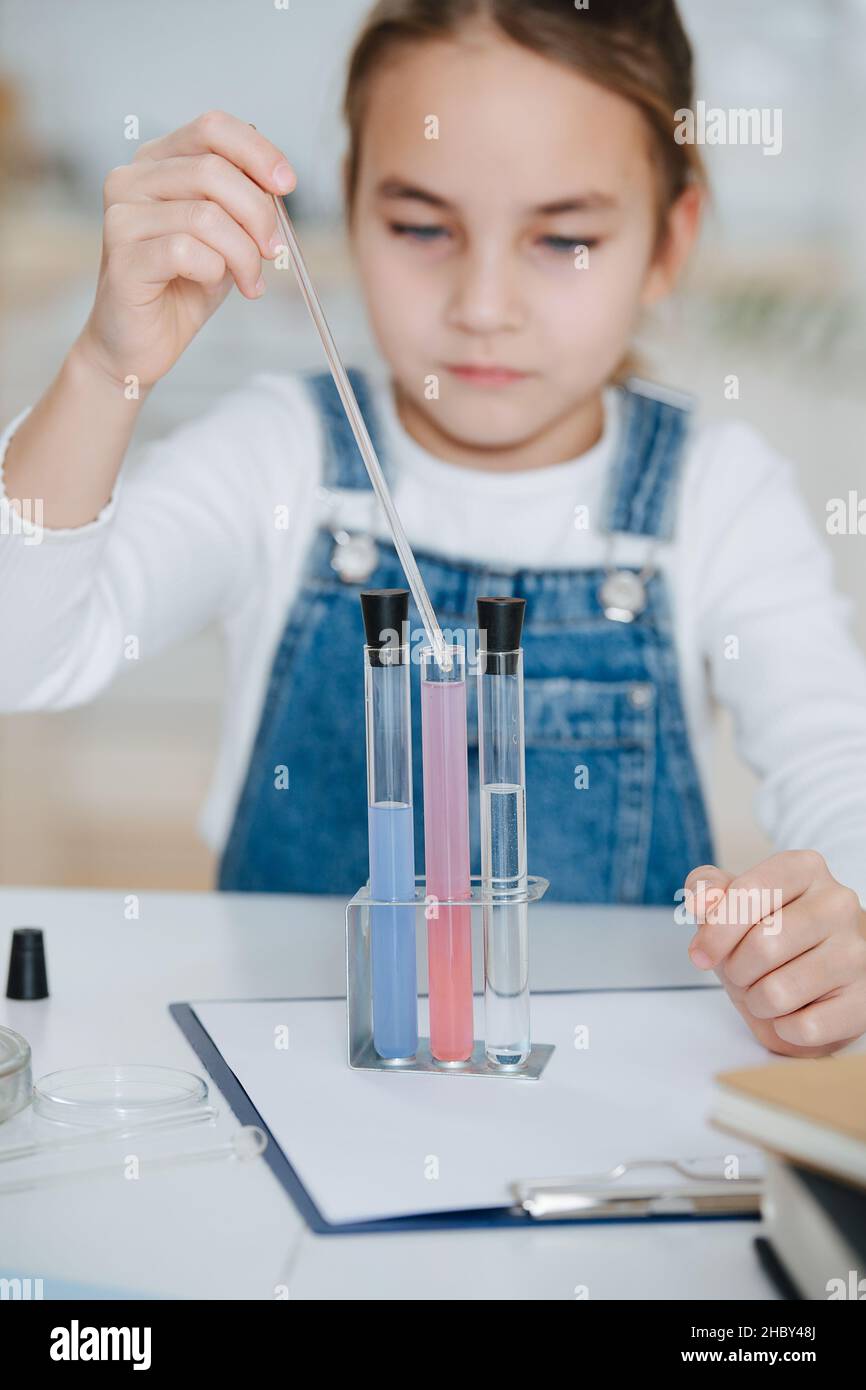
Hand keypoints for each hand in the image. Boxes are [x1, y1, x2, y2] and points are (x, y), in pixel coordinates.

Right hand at [78, 110, 296, 389]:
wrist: (139, 345)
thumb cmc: (182, 288)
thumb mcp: (225, 238)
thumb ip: (243, 204)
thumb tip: (276, 182)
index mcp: (157, 163)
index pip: (212, 128)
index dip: (257, 152)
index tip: (288, 184)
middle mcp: (131, 180)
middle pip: (214, 171)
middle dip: (259, 215)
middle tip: (274, 252)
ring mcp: (121, 217)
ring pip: (206, 215)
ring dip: (243, 253)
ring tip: (251, 281)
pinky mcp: (122, 257)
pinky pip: (186, 251)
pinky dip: (214, 271)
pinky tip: (213, 285)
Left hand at [683, 851, 865, 1056]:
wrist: (818, 972)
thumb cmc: (769, 932)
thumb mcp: (734, 902)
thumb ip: (708, 889)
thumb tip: (701, 902)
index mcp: (805, 869)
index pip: (749, 892)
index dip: (715, 930)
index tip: (700, 955)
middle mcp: (838, 903)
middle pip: (763, 946)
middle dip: (737, 970)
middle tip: (743, 973)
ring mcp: (857, 951)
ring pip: (779, 992)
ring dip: (757, 1002)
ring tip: (767, 991)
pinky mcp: (864, 1000)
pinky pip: (804, 1027)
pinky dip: (785, 1028)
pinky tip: (793, 1011)